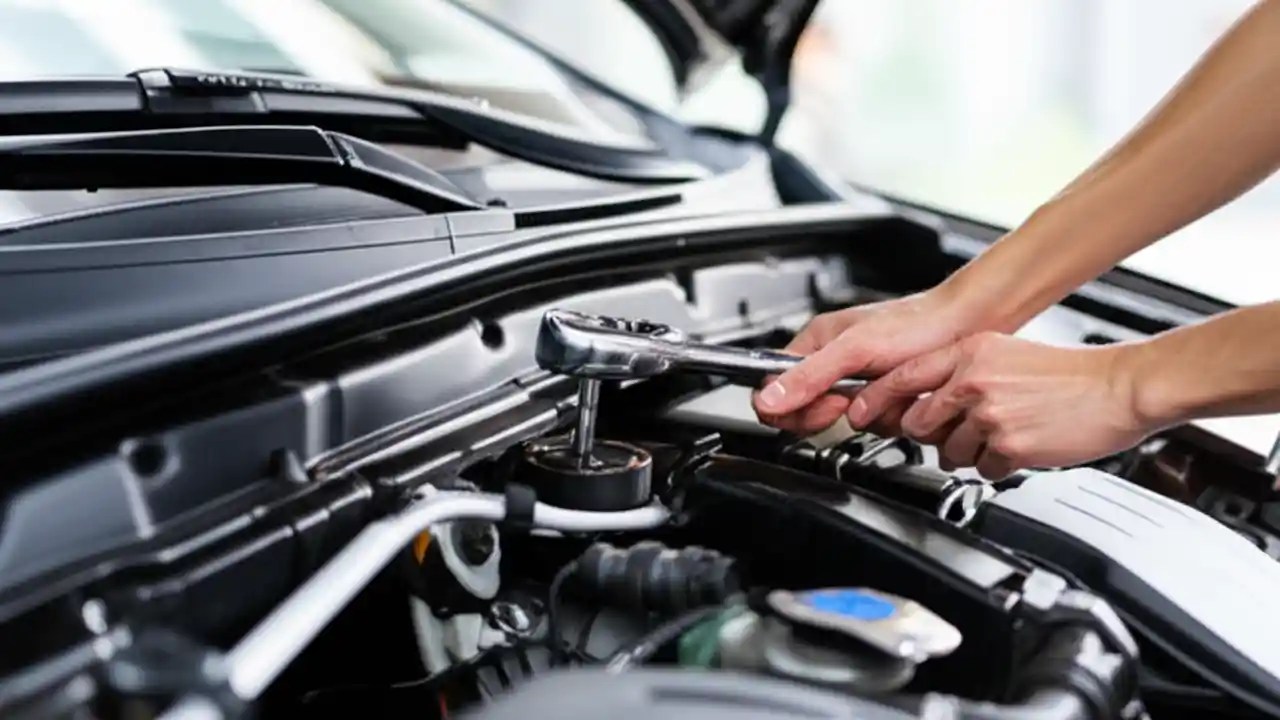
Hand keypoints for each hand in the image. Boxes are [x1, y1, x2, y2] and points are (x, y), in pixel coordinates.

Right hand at [752, 288, 979, 435]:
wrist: (967, 327)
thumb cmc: (916, 324)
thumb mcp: (854, 350)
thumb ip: (809, 376)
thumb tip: (769, 398)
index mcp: (814, 344)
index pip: (774, 390)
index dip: (794, 408)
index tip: (827, 405)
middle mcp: (832, 365)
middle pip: (808, 412)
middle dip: (837, 413)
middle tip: (856, 401)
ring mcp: (858, 384)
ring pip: (844, 424)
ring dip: (870, 415)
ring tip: (888, 394)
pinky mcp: (882, 399)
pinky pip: (873, 424)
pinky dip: (891, 418)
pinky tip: (904, 401)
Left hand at [850, 332, 1149, 477]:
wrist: (1118, 389)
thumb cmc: (1069, 376)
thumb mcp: (1005, 355)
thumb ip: (963, 373)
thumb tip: (927, 401)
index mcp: (970, 352)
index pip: (904, 377)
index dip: (875, 399)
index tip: (856, 412)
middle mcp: (973, 380)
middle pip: (919, 423)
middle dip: (932, 435)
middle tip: (958, 432)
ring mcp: (989, 414)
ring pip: (949, 450)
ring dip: (970, 451)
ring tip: (1002, 435)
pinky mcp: (1008, 445)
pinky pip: (983, 468)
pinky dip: (999, 465)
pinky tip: (1021, 446)